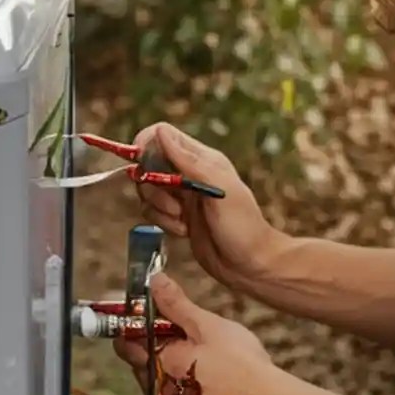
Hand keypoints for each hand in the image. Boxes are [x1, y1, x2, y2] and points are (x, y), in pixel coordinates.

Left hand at [113, 274, 278, 394]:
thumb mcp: (208, 325)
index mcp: (160, 363)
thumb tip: (154, 281)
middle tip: (180, 334)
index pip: (125, 343)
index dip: (131, 326)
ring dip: (168, 369)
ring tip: (196, 358)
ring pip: (159, 384)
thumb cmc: (240, 361)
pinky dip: (184, 391)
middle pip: (142, 363)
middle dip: (153, 346)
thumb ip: (176, 304)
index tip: (144, 315)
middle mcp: (159, 391)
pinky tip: (205, 382)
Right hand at [131, 123, 286, 287]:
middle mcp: (188, 173)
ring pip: (147, 190)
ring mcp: (181, 195)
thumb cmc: (241, 224)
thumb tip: (159, 131)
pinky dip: (163, 222)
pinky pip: (152, 212)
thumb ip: (187, 160)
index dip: (146, 147)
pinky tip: (184, 231)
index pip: (162, 135)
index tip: (145, 169)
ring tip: (182, 220)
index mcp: (201, 158)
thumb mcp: (217, 187)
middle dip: (153, 187)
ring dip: (159, 208)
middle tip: (176, 205)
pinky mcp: (176, 216)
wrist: (249, 263)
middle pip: (148, 165)